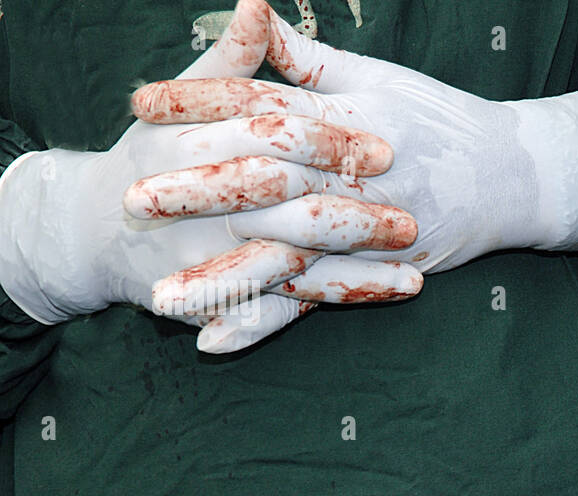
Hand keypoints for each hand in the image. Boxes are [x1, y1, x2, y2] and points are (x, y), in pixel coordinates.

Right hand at [0, 0, 421, 352]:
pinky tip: (361, 314)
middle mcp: (197, 207)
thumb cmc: (151, 154)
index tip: (384, 149)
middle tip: (410, 221)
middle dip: (351, 221)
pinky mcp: (212, 299)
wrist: (93, 230)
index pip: (271, 141)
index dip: (328, 145)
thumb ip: (229, 62)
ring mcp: (205, 259)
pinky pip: (274, 313)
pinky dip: (323, 314)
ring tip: (415, 277)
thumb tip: (256, 4)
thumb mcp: (183, 105)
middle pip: (284, 213)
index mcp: (192, 146)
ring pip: (290, 271)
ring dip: (355, 279)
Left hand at [127, 0, 577, 280]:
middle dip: (197, 194)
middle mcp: (353, 176)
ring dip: (220, 279)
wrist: (514, 177)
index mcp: (346, 121)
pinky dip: (265, 323)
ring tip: (158, 297)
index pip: (261, 106)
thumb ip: (313, 60)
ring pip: (283, 255)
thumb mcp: (381, 80)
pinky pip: (311, 302)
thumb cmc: (444, 122)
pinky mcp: (375, 270)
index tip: (138, 102)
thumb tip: (256, 15)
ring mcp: (365, 230)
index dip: (198, 101)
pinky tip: (215, 342)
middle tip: (133, 200)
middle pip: (264, 184)